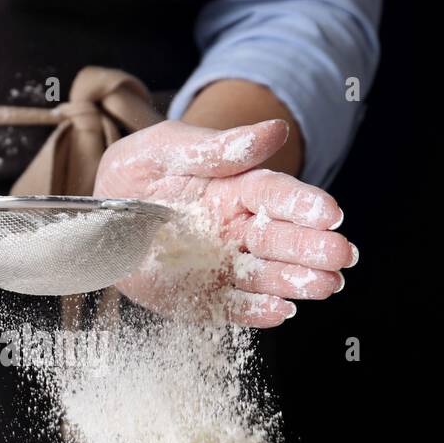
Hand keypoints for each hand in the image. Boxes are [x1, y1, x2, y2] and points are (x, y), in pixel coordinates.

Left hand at [96, 119, 357, 326]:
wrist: (101, 214)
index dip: (302, 203)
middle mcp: (235, 229)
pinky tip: (280, 312)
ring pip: (263, 275)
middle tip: (342, 255)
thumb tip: (273, 130)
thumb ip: (217, 147)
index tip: (330, 213)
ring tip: (325, 285)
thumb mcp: (169, 148)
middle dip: (312, 247)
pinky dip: (255, 312)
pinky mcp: (201, 296)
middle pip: (278, 239)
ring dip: (294, 282)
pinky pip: (231, 307)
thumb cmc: (139, 170)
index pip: (274, 195)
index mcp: (234, 188)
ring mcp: (220, 265)